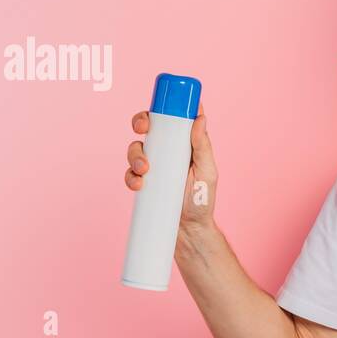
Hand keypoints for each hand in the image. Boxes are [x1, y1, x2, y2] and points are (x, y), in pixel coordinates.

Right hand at [123, 101, 217, 231]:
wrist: (188, 231)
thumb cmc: (202, 201)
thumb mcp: (207, 172)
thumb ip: (203, 146)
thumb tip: (200, 117)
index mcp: (183, 144)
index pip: (171, 119)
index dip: (162, 108)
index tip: (159, 105)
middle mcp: (167, 152)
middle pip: (147, 127)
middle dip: (140, 122)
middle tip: (142, 128)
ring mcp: (153, 167)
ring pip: (135, 148)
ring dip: (135, 154)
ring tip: (145, 169)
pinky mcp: (142, 182)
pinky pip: (129, 173)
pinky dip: (131, 176)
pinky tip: (139, 184)